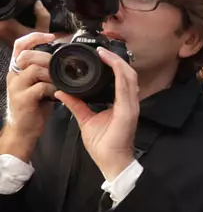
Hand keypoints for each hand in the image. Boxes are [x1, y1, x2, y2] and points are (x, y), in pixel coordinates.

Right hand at [1, 31, 59, 158]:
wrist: (24, 129)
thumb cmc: (34, 106)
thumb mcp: (38, 85)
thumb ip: (45, 72)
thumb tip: (63, 62)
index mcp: (18, 70)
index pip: (19, 46)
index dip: (34, 37)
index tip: (51, 36)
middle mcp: (14, 76)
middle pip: (26, 55)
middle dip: (47, 57)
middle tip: (60, 65)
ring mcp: (17, 87)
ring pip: (35, 70)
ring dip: (52, 73)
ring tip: (61, 81)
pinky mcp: (23, 99)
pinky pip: (40, 87)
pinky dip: (53, 88)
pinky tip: (59, 93)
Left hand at [58, 47, 140, 180]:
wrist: (110, 161)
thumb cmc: (103, 145)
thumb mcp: (85, 119)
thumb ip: (76, 104)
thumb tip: (62, 92)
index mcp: (121, 104)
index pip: (121, 79)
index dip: (113, 65)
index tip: (100, 55)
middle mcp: (129, 103)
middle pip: (127, 74)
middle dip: (115, 59)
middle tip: (101, 49)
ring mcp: (131, 106)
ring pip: (129, 77)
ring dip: (117, 62)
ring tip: (104, 52)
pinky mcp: (128, 111)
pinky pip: (125, 88)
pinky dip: (119, 73)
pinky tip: (111, 64)